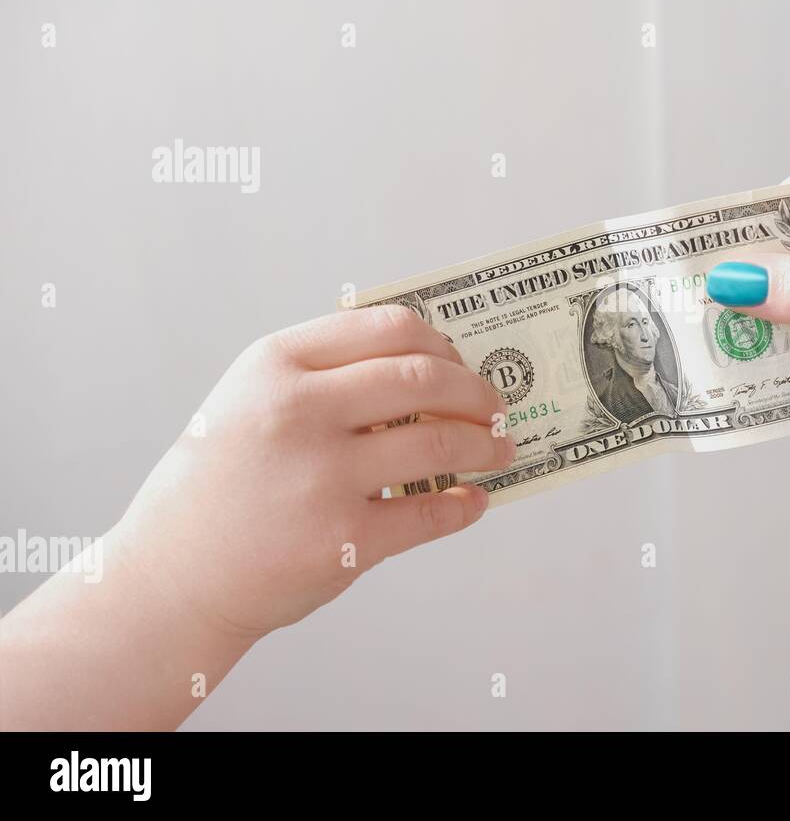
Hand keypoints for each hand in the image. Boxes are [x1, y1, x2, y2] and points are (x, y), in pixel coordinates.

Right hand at [115, 305, 511, 639]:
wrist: (172, 578)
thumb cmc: (219, 485)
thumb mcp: (248, 402)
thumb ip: (322, 375)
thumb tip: (427, 365)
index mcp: (276, 365)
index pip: (389, 327)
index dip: (443, 342)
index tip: (462, 360)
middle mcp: (299, 411)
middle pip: (425, 377)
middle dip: (477, 391)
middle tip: (496, 407)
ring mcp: (323, 477)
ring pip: (441, 441)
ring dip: (487, 444)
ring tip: (500, 450)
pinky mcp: (344, 540)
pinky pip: (432, 514)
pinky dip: (465, 506)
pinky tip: (473, 502)